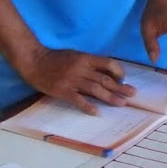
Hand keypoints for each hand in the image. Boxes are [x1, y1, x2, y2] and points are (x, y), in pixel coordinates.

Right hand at [20, 47, 134, 113]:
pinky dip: (88, 106)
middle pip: (105, 79)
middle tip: (132, 94)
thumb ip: (89, 63)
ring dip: (110, 97)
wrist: (34, 61)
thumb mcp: (75, 55)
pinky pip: (78, 100)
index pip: (108, 63)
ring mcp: (72, 80)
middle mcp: (80, 68)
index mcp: (85, 58)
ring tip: (121, 104)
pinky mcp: (63, 90)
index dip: (118, 72)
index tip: (123, 80)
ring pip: (95, 90)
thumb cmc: (55, 58)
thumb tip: (106, 73)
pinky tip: (97, 112)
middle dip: (120, 88)